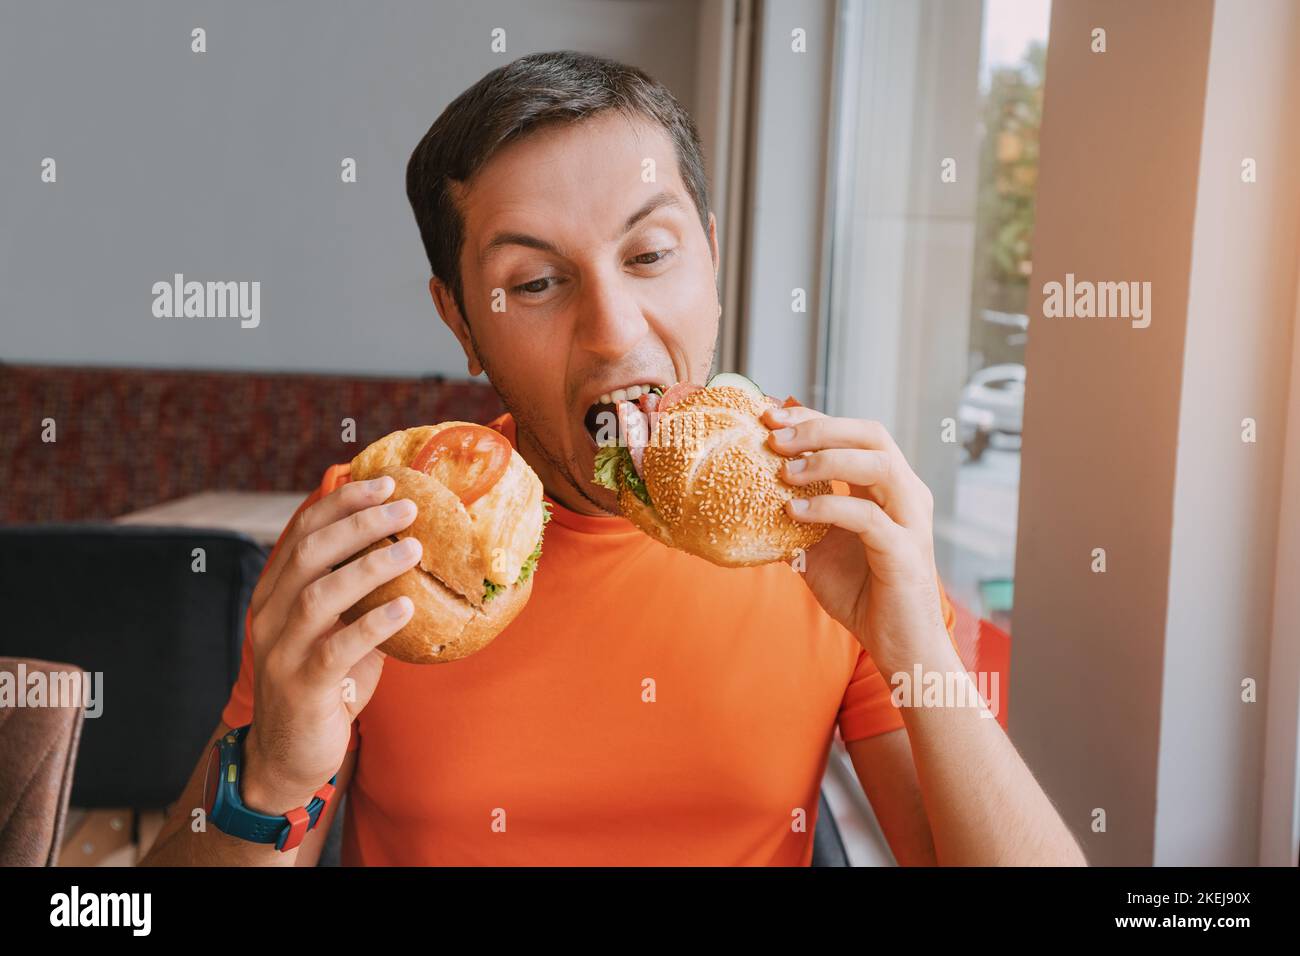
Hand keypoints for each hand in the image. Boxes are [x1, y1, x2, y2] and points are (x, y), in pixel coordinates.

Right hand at [241, 475, 422, 812]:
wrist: (289, 754)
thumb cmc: (325, 682)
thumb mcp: (336, 626)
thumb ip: (356, 590)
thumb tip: (409, 543)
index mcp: (276, 592)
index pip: (302, 531)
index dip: (341, 502)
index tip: (383, 482)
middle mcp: (271, 615)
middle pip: (311, 553)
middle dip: (361, 522)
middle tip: (408, 507)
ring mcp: (282, 651)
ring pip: (320, 594)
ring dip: (371, 565)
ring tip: (414, 549)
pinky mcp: (303, 687)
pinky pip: (336, 648)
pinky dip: (372, 624)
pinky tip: (405, 608)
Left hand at [762, 406, 947, 672]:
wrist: (899, 646)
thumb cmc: (863, 595)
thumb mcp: (818, 549)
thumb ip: (796, 518)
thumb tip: (748, 494)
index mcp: (888, 487)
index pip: (854, 433)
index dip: (814, 417)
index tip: (769, 415)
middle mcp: (906, 494)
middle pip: (871, 435)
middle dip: (819, 427)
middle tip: (773, 434)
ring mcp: (911, 521)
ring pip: (878, 465)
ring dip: (826, 460)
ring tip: (783, 471)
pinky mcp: (905, 553)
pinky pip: (868, 517)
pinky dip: (829, 508)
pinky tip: (794, 513)